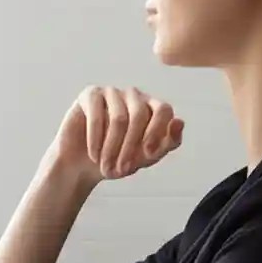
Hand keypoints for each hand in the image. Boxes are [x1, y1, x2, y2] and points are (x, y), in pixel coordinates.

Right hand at [51, 86, 183, 182]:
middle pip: (140, 114)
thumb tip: (179, 122)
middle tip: (121, 170)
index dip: (157, 131)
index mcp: (151, 107)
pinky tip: (94, 154)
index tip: (147, 154)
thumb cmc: (116, 160)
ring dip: (112, 147)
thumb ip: (166, 143)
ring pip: (118, 118)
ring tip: (106, 166)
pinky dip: (96, 139)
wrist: (81, 166)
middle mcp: (133, 95)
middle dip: (130, 146)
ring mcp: (111, 92)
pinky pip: (97, 115)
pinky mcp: (90, 95)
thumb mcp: (145, 157)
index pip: (163, 110)